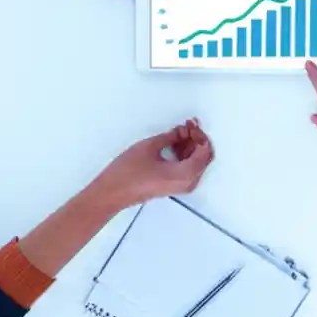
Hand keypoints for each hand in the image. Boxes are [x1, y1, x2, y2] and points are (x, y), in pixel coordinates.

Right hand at [88, 119, 214, 209]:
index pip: (205, 151)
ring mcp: (181, 186)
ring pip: (195, 162)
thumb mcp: (150, 147)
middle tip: (186, 126)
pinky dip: (184, 154)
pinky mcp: (173, 186)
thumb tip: (181, 131)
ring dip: (189, 146)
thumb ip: (171, 136)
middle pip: (202, 157)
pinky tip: (173, 143)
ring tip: (177, 132)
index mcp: (186, 174)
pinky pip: (187, 168)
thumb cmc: (128, 173)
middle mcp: (188, 183)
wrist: (112, 192)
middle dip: (196, 139)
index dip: (200, 135)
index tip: (191, 125)